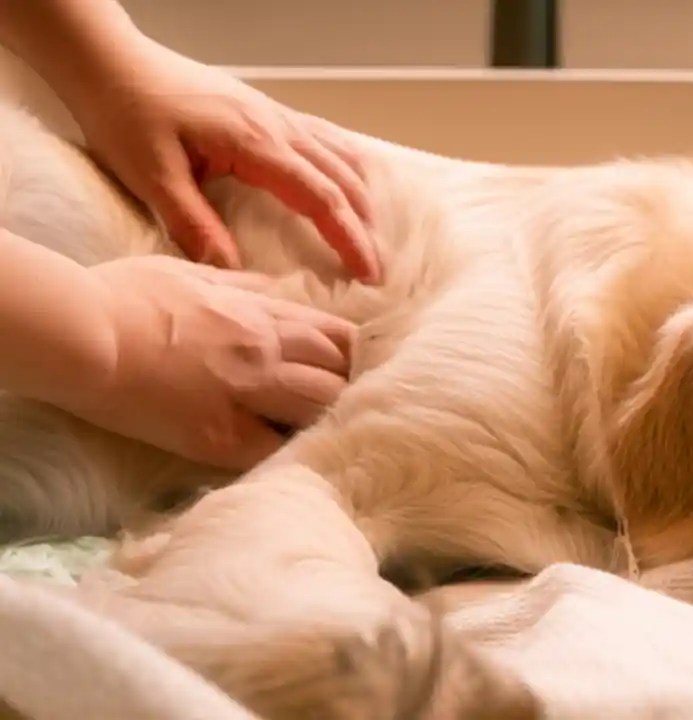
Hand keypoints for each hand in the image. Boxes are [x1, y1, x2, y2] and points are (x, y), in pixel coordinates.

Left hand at [67, 38, 381, 282]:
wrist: (112, 63)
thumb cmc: (127, 114)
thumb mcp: (152, 177)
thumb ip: (193, 225)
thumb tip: (232, 272)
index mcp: (256, 144)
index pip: (321, 197)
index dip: (349, 238)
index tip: (367, 273)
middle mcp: (277, 126)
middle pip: (343, 179)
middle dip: (365, 226)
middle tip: (372, 269)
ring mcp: (276, 115)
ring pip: (342, 155)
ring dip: (361, 197)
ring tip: (367, 234)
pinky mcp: (267, 111)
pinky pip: (325, 138)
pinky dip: (347, 166)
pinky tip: (348, 185)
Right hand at [69, 255, 355, 469]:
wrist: (83, 331)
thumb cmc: (124, 296)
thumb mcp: (191, 274)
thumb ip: (240, 285)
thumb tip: (274, 287)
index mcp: (260, 314)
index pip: (335, 333)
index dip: (354, 355)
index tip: (358, 369)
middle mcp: (266, 352)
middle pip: (339, 372)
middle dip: (351, 389)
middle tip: (353, 408)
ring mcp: (248, 394)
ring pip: (320, 409)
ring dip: (330, 421)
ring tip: (334, 437)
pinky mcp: (221, 436)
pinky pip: (275, 451)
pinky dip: (290, 456)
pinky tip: (297, 464)